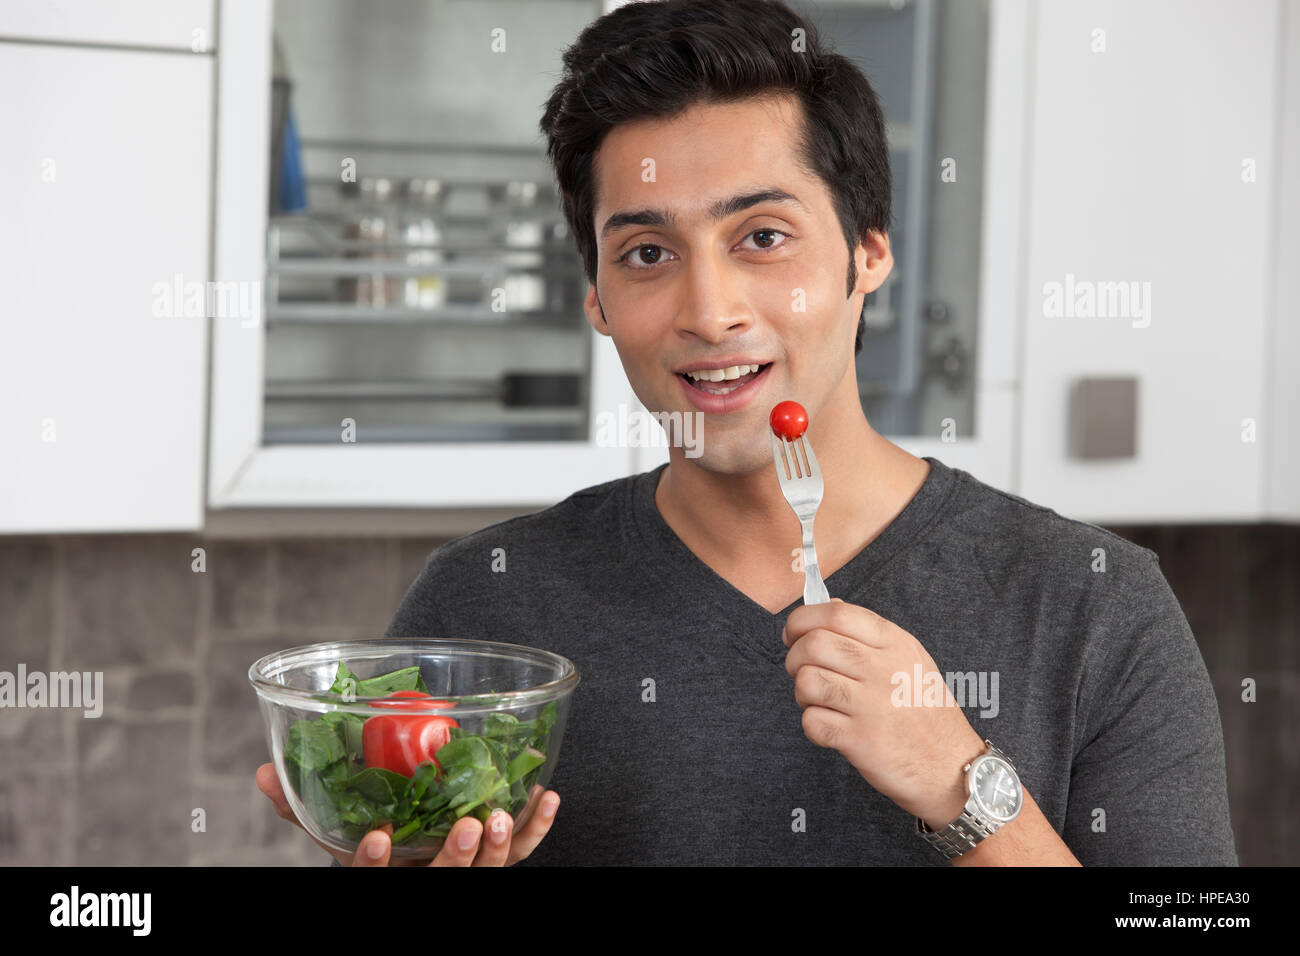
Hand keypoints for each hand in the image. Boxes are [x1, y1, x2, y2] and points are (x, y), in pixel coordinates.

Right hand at [255, 763, 559, 866]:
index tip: (376, 837)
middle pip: (443, 881)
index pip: (375, 878)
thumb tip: (265, 772)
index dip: (374, 863)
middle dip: (457, 858)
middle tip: (469, 825)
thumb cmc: (378, 834)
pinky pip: (524, 850)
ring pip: (486, 873)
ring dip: (499, 847)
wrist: (419, 850)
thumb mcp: (337, 825)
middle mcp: (426, 877)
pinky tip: (548, 797)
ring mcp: (466, 870)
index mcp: (386, 872)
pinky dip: (539, 826)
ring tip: (502, 815)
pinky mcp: (499, 858)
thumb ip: (303, 802)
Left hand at [781, 598, 985, 827]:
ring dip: (802, 692)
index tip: (793, 633)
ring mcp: (871, 705)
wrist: (952, 765)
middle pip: (814, 644)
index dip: (802, 619)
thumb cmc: (923, 709)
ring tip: (818, 701)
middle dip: (794, 657)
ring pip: (807, 681)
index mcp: (894, 643)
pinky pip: (812, 722)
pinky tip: (830, 726)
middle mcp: (883, 669)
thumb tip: (825, 605)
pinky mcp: (861, 740)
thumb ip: (867, 632)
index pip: (836, 613)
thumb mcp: (908, 658)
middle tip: (801, 671)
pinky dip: (812, 725)